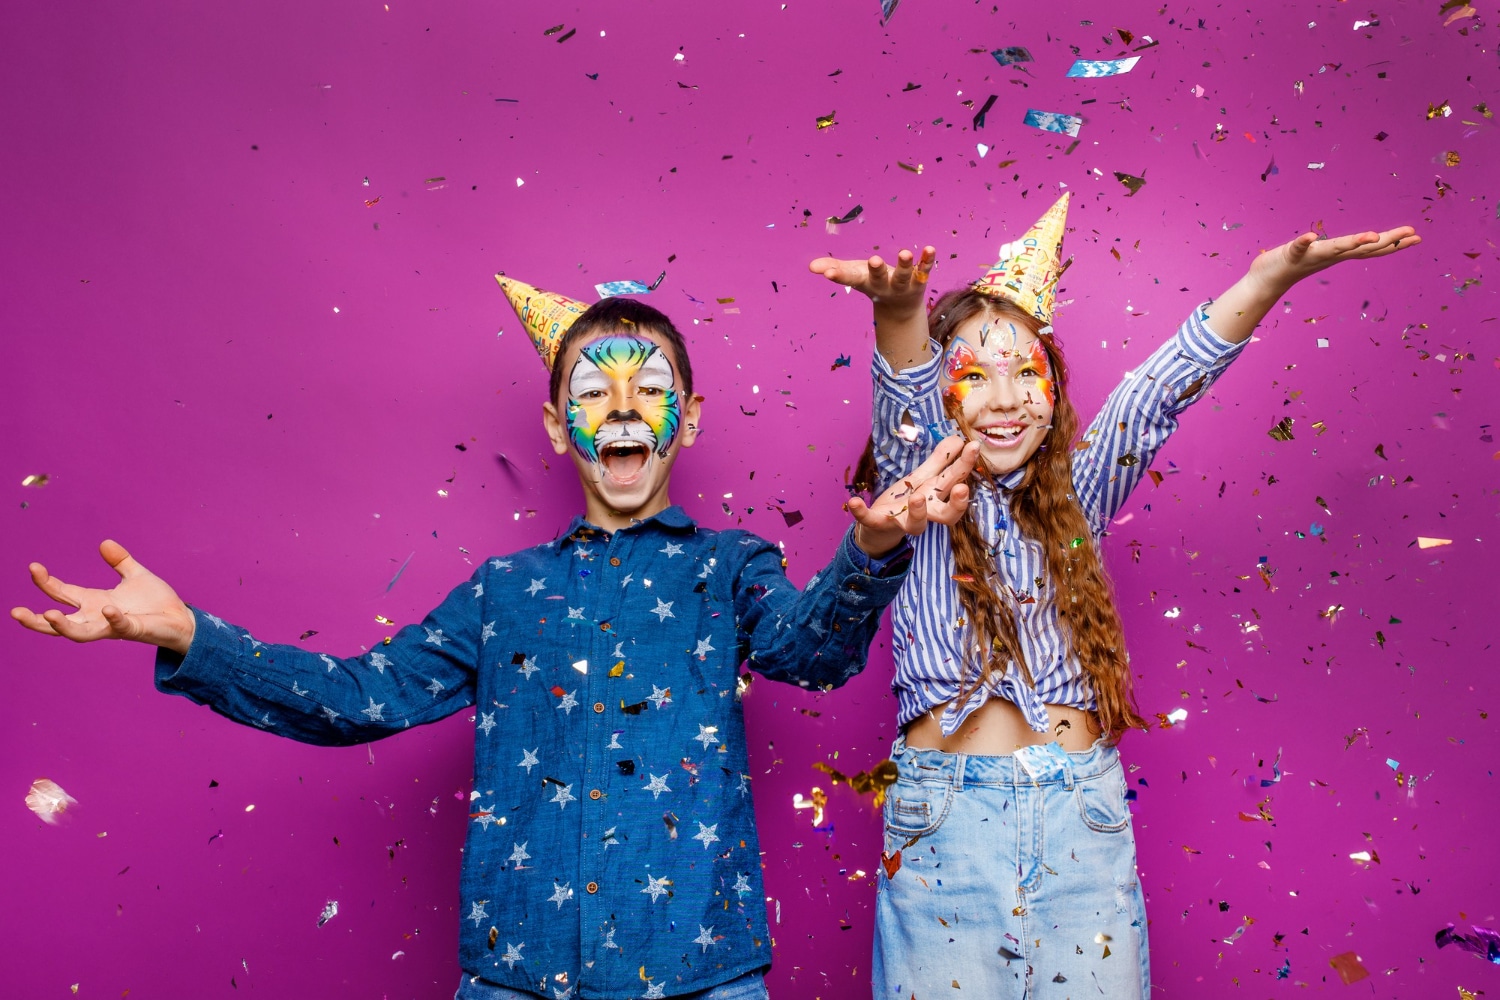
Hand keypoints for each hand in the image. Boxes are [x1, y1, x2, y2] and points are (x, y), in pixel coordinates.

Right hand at [11, 540, 195, 654]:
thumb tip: (104, 543)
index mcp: (95, 602)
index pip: (63, 593)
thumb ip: (119, 561)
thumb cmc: (156, 602)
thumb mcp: (135, 576)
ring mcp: (113, 626)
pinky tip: (107, 608)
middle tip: (16, 612)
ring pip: (80, 633)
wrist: (181, 618)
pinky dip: (112, 618)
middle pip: (60, 622)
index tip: (33, 567)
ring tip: (49, 615)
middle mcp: (98, 617)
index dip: (46, 582)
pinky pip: (118, 625)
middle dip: (36, 620)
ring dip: (64, 627)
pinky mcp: (133, 630)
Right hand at [808, 245, 936, 317]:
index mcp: (865, 282)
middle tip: (874, 260)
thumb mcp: (855, 276)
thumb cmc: (873, 283)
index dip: (839, 275)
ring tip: (906, 252)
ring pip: (903, 275)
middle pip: (879, 278)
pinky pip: (924, 270)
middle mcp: (884, 285)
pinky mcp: (919, 280)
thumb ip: (835, 269)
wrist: (900, 308)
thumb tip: (811, 267)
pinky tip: (930, 249)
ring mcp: (902, 284)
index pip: (850, 279)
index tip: (828, 273)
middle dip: (877, 270)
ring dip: (904, 264)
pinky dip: (927, 260)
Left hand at [848, 436, 978, 554]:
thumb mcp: (923, 478)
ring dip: (917, 512)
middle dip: (956, 504)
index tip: (973, 446)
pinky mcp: (879, 524)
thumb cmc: (906, 501)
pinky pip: (871, 521)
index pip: (955, 482)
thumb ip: (941, 461)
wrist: (879, 527)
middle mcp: (924, 512)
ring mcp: (902, 520)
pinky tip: (854, 501)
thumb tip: (959, 438)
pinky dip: (862, 512)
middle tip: (961, 488)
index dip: (965, 466)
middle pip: (946, 515)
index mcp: (935, 498)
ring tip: (916, 496)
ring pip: (915, 524)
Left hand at [1204, 224, 1419, 343]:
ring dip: (1353, 243)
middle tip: (1413, 234)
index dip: (1393, 243)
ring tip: (1373, 235)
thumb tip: (1369, 240)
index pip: (1370, 248)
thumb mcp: (1326, 253)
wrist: (1266, 280)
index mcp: (1338, 253)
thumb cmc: (1295, 263)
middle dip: (1388, 241)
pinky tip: (1310, 236)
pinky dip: (1304, 242)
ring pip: (1336, 248)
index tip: (1416, 237)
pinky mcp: (1291, 254)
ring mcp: (1311, 256)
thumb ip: (1345, 247)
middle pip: (1362, 248)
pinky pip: (1298, 247)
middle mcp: (1329, 255)